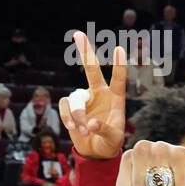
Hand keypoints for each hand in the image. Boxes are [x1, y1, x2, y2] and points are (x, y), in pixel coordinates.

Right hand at [58, 32, 126, 159]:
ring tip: (84, 130)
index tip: (119, 48)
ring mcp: (84, 99)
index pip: (118, 80)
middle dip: (85, 52)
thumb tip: (90, 124)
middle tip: (78, 33)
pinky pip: (65, 106)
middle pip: (91, 70)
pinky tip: (74, 128)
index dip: (119, 65)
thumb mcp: (113, 139)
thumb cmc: (110, 143)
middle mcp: (99, 94)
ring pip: (76, 98)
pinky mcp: (70, 107)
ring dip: (77, 115)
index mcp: (115, 99)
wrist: (95, 152)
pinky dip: (68, 118)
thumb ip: (105, 131)